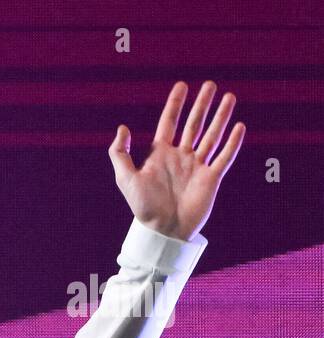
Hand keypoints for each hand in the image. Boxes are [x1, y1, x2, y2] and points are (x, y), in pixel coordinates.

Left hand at [108, 80, 244, 240]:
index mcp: (160, 154)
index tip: (182, 86)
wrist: (163, 231)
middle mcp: (180, 157)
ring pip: (212, 135)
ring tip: (229, 97)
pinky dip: (233, 142)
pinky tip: (239, 126)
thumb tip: (122, 128)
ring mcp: (197, 166)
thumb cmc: (143, 208)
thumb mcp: (125, 179)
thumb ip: (120, 154)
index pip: (169, 122)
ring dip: (221, 117)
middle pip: (193, 124)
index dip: (175, 104)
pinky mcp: (211, 178)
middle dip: (202, 105)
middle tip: (210, 85)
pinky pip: (224, 156)